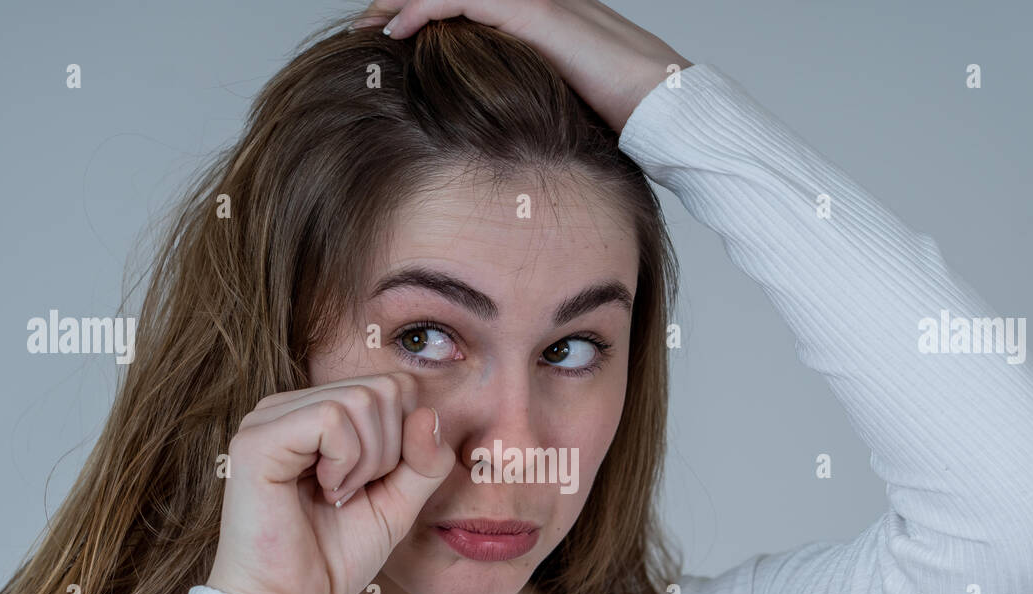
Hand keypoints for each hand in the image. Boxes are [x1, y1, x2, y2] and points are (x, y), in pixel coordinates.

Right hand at [206, 373, 455, 593]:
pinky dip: (345, 462)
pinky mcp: (256, 440)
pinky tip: (324, 492)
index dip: (406, 438)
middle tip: (353, 493)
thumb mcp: (398, 504)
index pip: (394, 386)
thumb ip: (424, 460)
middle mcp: (289, 407)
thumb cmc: (333, 557)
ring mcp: (268, 419)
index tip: (373, 485)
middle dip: (390, 450)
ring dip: (367, 461)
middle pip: (384, 388)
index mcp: (316, 413)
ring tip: (336, 495)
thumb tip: (428, 413)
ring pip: (361, 400)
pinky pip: (332, 420)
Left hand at [351, 0, 691, 133]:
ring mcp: (538, 1)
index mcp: (539, 20)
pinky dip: (424, 7)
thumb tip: (495, 140)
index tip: (387, 38)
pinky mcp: (538, 12)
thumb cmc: (625, 120)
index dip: (425, 12)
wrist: (667, 108)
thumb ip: (528, 106)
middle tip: (365, 25)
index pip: (470, 5)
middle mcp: (536, 0)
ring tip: (368, 23)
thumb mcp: (561, 111)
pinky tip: (395, 30)